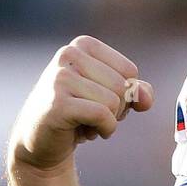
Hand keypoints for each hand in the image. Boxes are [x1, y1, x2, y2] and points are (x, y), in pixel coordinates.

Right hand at [8, 35, 154, 173]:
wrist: (40, 141)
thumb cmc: (79, 113)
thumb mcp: (111, 96)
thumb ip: (135, 91)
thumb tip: (146, 97)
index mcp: (82, 45)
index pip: (129, 70)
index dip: (124, 93)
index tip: (100, 100)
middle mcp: (68, 54)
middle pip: (122, 85)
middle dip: (117, 109)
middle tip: (92, 116)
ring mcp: (60, 78)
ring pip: (114, 101)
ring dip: (108, 121)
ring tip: (85, 122)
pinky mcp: (58, 103)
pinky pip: (103, 115)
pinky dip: (105, 130)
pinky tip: (86, 133)